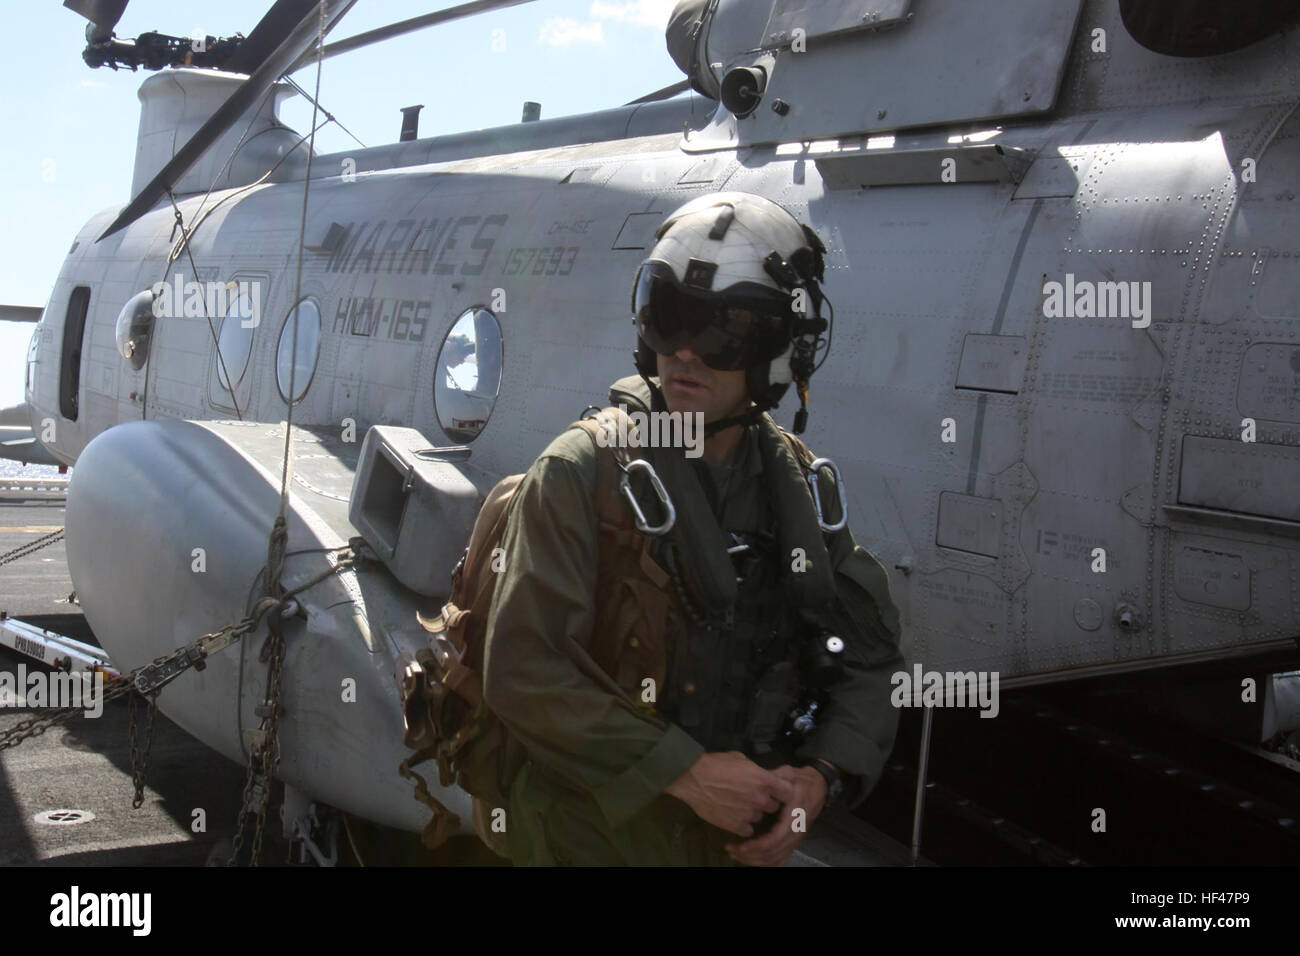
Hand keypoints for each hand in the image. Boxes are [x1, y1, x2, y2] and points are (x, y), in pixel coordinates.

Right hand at [665, 751, 795, 837]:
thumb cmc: (715, 764)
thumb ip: (757, 770)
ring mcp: (749, 814)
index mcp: (764, 780)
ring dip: (753, 813)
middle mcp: (760, 799)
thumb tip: (765, 774)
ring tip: (738, 805)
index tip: (778, 791)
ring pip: (759, 818)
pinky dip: (742, 824)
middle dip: (766, 801)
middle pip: (773, 806)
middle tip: (752, 796)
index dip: (784, 791)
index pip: (788, 790)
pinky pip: (748, 829)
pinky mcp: (736, 826)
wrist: (693, 779)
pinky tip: (733, 815)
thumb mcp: (740, 759)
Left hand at [725, 764, 827, 866]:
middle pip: (774, 853)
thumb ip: (776, 777)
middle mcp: (796, 831)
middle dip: (752, 855)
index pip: (777, 838)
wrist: (819, 788)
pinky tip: (751, 860)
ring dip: (756, 861)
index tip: (742, 846)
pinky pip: (781, 860)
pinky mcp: (793, 843)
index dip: (759, 845)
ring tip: (736, 854)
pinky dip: (766, 864)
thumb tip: (762, 778)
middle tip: (732, 850)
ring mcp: (796, 839)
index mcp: (795, 815)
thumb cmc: (801, 781)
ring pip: (776, 859)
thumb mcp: (790, 774)